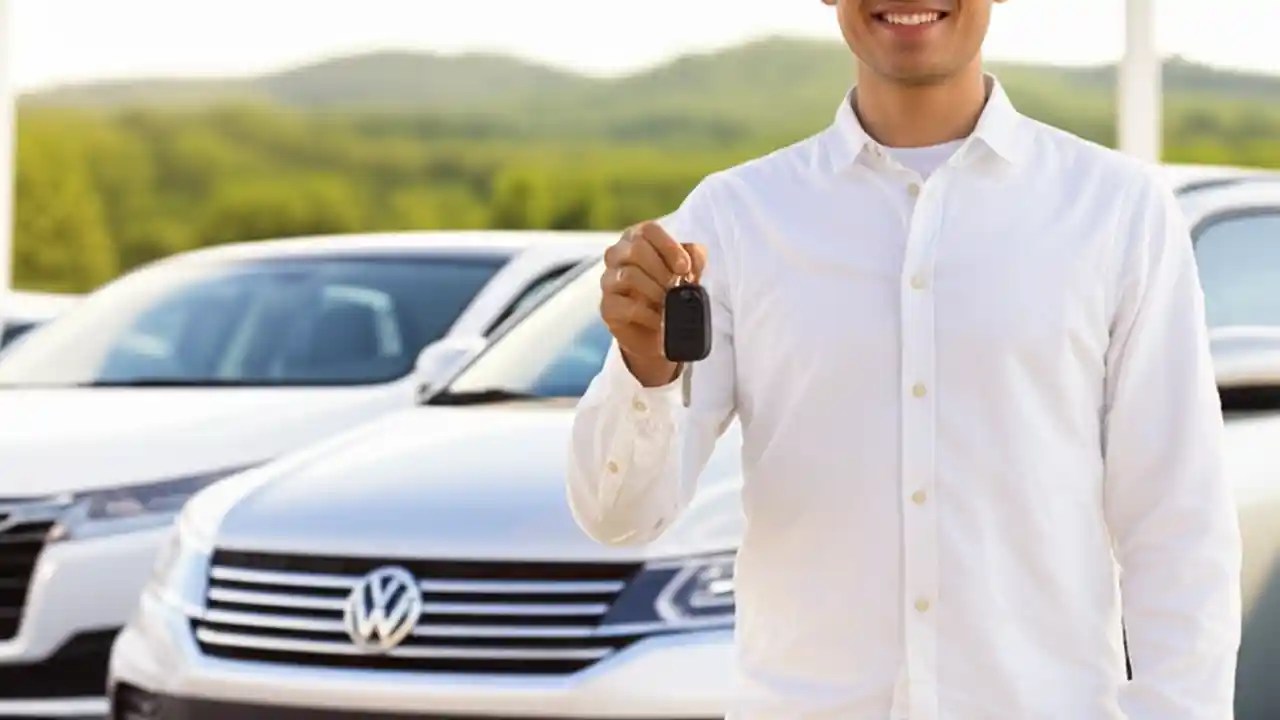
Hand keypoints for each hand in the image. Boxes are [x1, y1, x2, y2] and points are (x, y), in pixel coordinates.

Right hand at [601, 221, 707, 386]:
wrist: (659, 331)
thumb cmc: (672, 291)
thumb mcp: (689, 271)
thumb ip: (693, 257)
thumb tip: (693, 258)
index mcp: (638, 238)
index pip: (648, 230)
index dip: (669, 246)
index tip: (684, 267)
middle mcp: (618, 255)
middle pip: (636, 250)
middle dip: (662, 270)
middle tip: (677, 286)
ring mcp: (609, 280)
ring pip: (629, 276)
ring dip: (656, 291)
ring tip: (670, 303)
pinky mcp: (606, 307)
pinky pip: (625, 306)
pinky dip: (647, 314)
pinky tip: (660, 319)